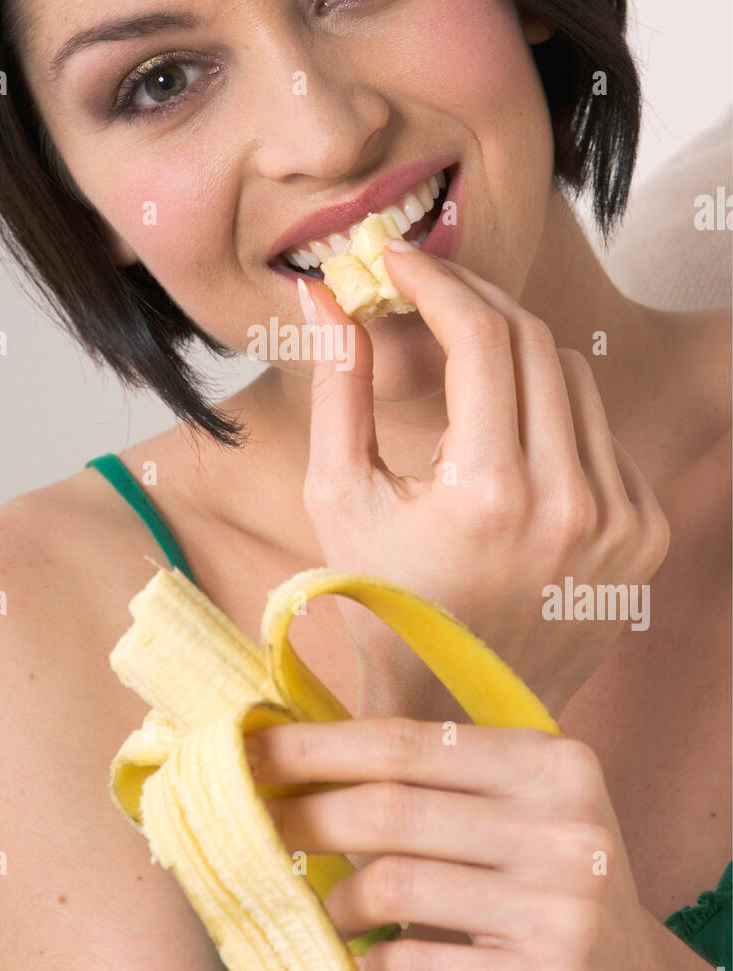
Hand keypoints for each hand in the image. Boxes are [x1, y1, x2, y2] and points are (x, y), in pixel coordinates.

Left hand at [247, 717, 705, 970]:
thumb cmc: (551, 879)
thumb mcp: (525, 807)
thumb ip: (441, 776)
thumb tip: (298, 752)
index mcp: (554, 765)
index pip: (405, 744)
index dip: (315, 747)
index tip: (249, 751)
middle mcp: (565, 830)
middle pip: (387, 810)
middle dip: (301, 816)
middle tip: (250, 824)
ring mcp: (559, 912)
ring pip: (389, 886)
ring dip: (334, 901)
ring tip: (325, 907)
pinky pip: (410, 965)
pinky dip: (371, 964)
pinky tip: (368, 960)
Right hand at [301, 247, 669, 715]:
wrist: (457, 709)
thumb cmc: (382, 606)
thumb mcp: (339, 497)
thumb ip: (338, 387)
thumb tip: (325, 295)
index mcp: (490, 494)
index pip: (481, 338)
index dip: (436, 282)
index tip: (398, 262)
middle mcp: (570, 504)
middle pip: (535, 341)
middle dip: (474, 302)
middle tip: (426, 294)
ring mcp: (619, 523)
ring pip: (574, 378)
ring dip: (514, 355)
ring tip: (460, 371)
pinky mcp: (644, 537)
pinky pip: (600, 433)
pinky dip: (552, 415)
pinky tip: (507, 443)